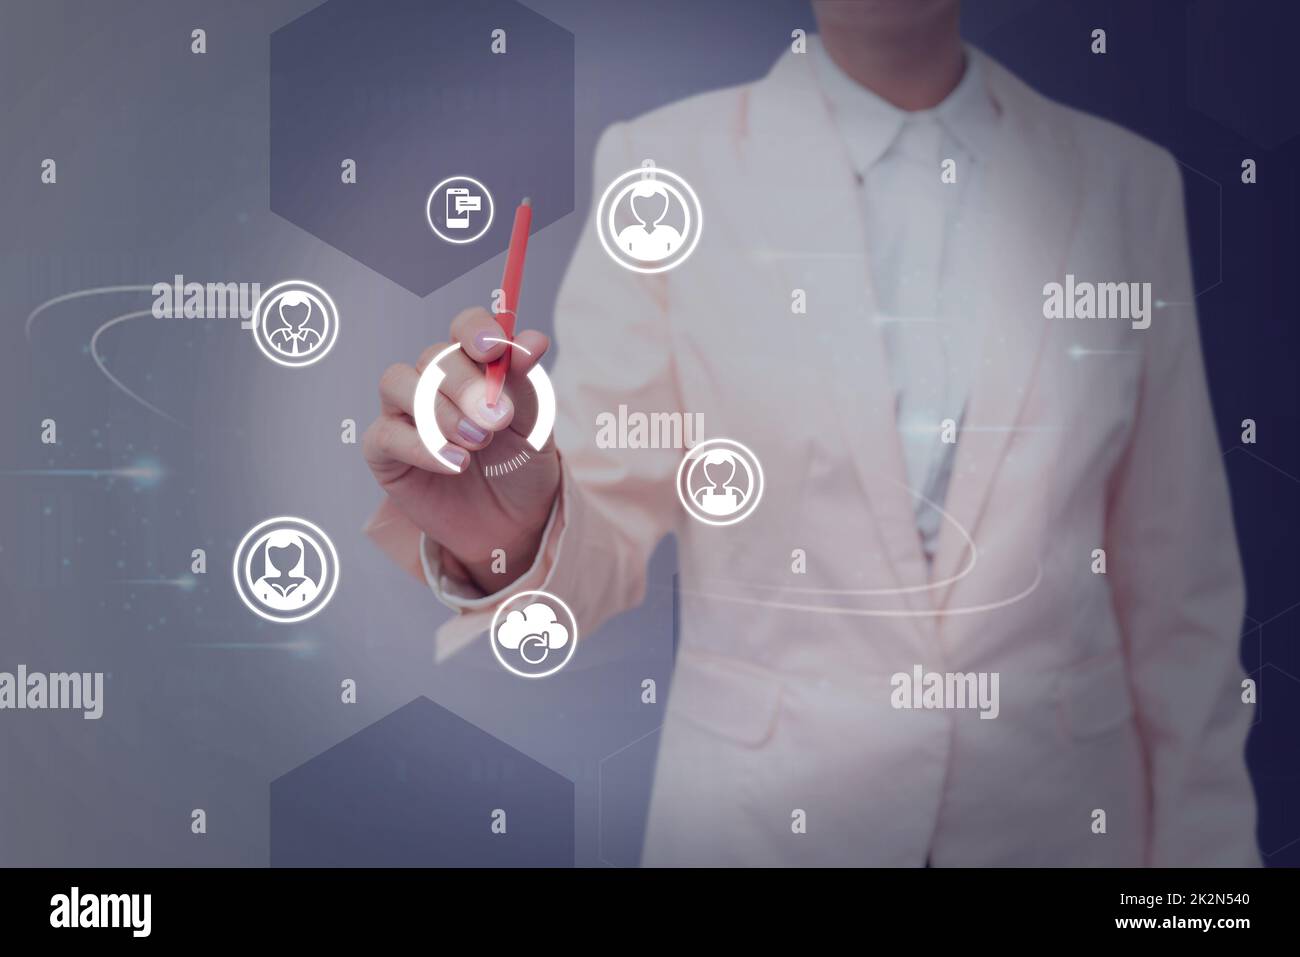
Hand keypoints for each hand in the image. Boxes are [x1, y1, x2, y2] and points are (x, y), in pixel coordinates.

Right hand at [363, 307, 560, 591]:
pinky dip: (422, 446)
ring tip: (477, 443)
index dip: (475, 331)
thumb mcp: (533, 426)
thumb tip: (534, 339)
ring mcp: (404, 412)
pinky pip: (386, 433)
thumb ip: (527, 384)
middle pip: (433, 356)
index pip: (465, 327)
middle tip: (496, 420)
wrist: (512, 524)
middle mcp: (434, 380)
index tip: (493, 350)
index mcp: (474, 365)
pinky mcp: (385, 451)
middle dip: (465, 385)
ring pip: (397, 382)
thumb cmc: (522, 466)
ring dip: (439, 411)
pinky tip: (456, 465)